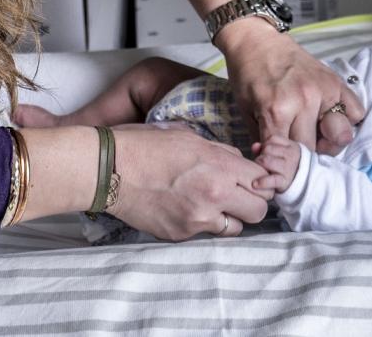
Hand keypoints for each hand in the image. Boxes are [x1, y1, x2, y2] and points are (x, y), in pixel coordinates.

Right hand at [108, 124, 270, 240]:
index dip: (258, 180)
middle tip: (236, 194)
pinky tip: (184, 208)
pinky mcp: (181, 234)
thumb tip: (237, 162)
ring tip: (209, 204)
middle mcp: (214, 195)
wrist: (109, 170)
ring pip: (235, 228)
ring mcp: (198, 219)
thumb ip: (219, 152)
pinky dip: (201, 224)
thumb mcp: (187, 136)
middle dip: (251, 202)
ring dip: (229, 217)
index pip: (262, 181)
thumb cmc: (144, 145)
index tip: (250, 180)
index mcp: (219, 166)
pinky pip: (205, 234)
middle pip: (259, 210)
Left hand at [215, 18, 365, 155]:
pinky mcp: (336, 81)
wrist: (256, 41)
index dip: (281, 164)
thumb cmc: (247, 76)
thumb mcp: (245, 110)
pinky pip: (356, 111)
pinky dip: (347, 120)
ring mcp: (324, 91)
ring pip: (340, 136)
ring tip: (316, 135)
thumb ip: (261, 138)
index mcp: (277, 111)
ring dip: (329, 142)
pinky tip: (329, 118)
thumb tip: (269, 164)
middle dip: (303, 156)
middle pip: (314, 149)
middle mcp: (304, 102)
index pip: (288, 155)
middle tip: (294, 149)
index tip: (277, 163)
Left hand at [251, 136, 299, 193]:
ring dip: (259, 164)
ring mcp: (288, 169)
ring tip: (261, 169)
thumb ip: (266, 147)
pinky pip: (271, 180)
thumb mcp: (282, 153)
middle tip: (262, 162)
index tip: (266, 152)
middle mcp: (291, 156)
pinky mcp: (284, 182)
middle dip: (261, 154)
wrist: (303, 184)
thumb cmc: (288, 165)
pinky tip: (255, 184)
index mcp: (292, 147)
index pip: (272, 139)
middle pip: (268, 148)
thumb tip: (254, 146)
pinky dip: (261, 182)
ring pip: (266, 160)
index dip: (265, 144)